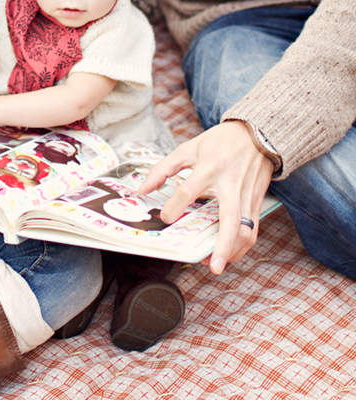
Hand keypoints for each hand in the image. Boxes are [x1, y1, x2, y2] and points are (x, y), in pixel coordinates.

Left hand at [139, 121, 273, 274]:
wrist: (256, 133)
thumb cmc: (221, 141)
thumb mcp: (189, 148)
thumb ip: (163, 168)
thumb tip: (143, 189)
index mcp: (210, 168)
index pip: (189, 192)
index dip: (174, 207)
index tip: (165, 218)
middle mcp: (230, 184)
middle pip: (230, 220)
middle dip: (222, 247)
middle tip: (211, 266)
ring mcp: (246, 194)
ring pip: (246, 230)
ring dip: (233, 252)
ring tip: (216, 263)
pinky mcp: (256, 201)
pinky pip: (253, 229)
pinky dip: (242, 245)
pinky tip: (229, 252)